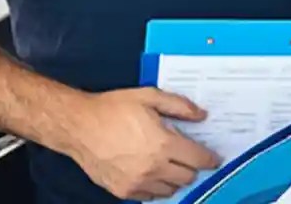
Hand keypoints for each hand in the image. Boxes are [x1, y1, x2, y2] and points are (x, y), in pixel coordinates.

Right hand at [67, 87, 221, 201]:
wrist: (78, 126)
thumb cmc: (111, 108)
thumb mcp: (146, 97)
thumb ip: (178, 105)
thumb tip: (201, 115)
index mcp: (163, 144)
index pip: (198, 158)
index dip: (209, 158)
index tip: (212, 158)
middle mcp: (155, 168)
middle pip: (187, 177)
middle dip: (191, 167)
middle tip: (184, 156)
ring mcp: (139, 183)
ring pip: (171, 189)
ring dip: (173, 178)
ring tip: (165, 164)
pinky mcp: (124, 191)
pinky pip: (150, 196)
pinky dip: (155, 186)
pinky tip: (148, 173)